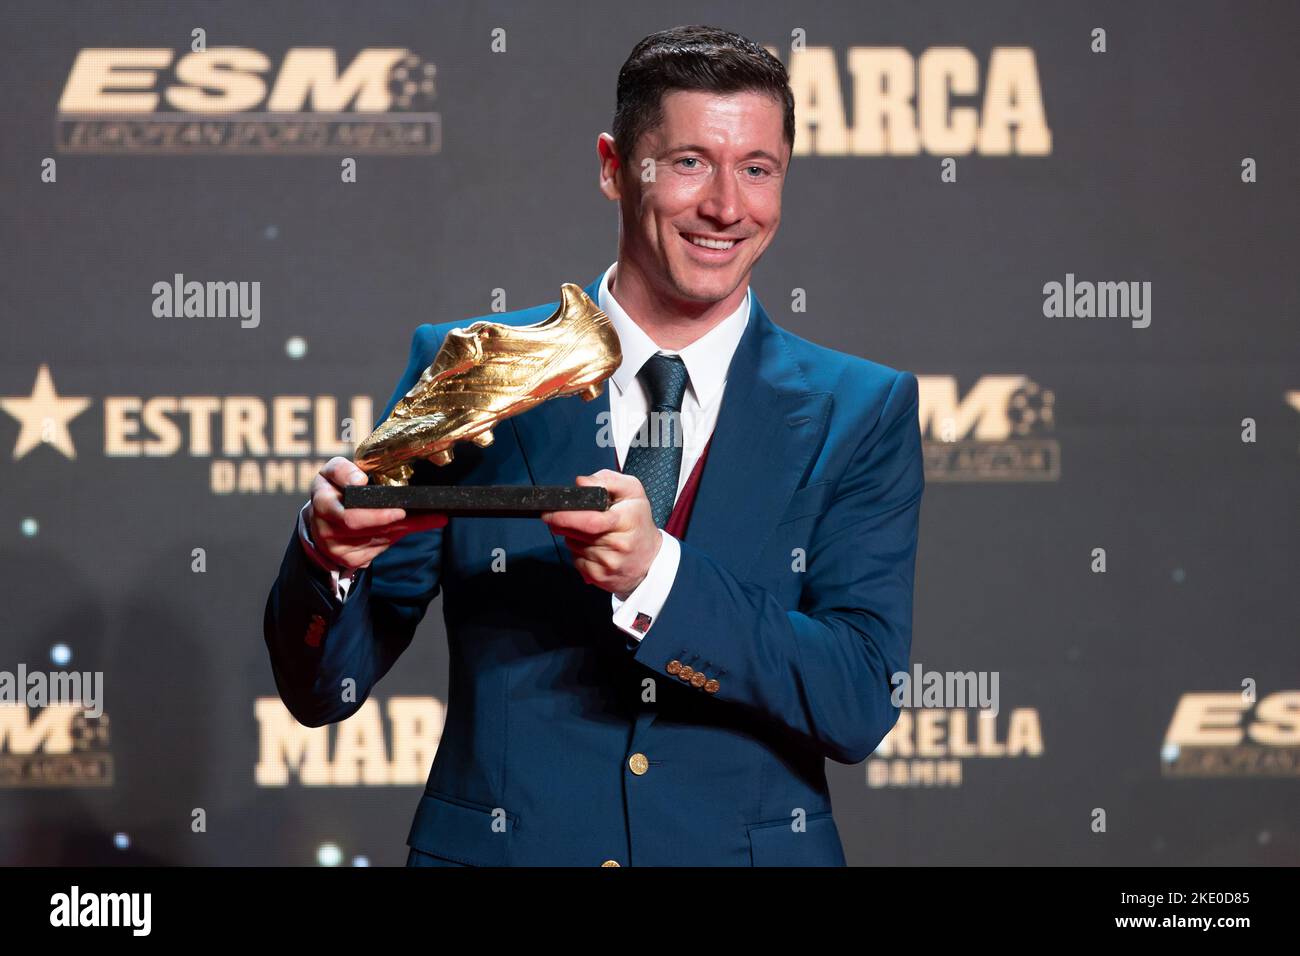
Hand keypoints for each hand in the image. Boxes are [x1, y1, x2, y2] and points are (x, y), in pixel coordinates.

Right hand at [307, 457, 446, 571]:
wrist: (321, 518)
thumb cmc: (331, 490)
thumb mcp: (331, 472)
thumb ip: (343, 470)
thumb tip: (359, 480)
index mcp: (322, 506)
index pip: (351, 517)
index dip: (378, 516)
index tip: (401, 511)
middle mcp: (328, 532)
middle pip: (372, 531)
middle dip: (402, 523)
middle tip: (430, 514)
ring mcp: (339, 550)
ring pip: (381, 539)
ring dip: (408, 529)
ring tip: (432, 517)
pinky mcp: (351, 560)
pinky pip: (381, 548)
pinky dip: (398, 536)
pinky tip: (412, 526)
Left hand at [541, 469, 661, 597]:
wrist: (650, 559)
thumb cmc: (638, 521)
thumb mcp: (631, 491)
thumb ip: (606, 479)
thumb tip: (581, 483)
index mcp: (626, 520)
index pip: (591, 521)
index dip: (566, 516)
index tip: (551, 512)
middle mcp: (618, 545)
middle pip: (576, 533)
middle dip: (563, 524)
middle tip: (559, 516)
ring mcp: (609, 563)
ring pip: (573, 545)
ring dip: (572, 536)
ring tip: (589, 532)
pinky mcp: (600, 577)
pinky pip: (575, 561)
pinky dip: (577, 552)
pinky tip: (592, 547)